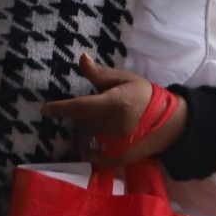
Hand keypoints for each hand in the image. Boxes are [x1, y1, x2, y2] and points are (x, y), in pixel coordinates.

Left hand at [39, 53, 188, 166]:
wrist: (170, 122)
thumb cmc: (145, 95)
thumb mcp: (125, 79)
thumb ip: (100, 73)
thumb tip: (81, 57)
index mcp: (115, 103)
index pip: (81, 106)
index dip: (61, 108)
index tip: (44, 110)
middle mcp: (114, 125)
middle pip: (82, 122)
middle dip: (81, 116)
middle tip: (94, 109)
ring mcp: (117, 144)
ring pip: (87, 137)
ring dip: (86, 130)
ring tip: (100, 123)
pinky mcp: (119, 158)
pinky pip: (94, 156)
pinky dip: (89, 149)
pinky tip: (93, 143)